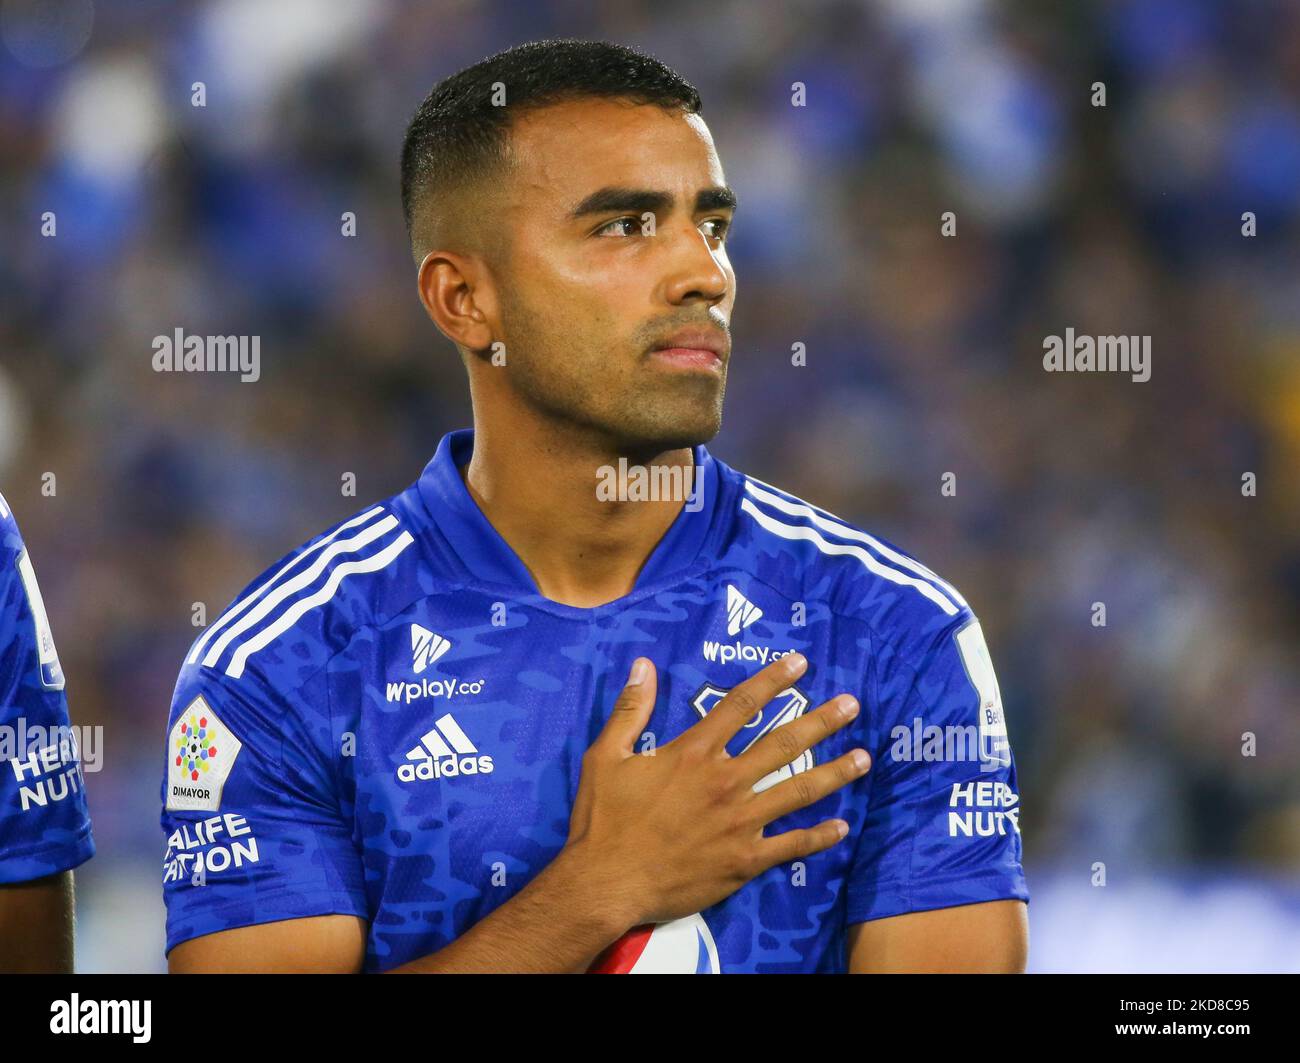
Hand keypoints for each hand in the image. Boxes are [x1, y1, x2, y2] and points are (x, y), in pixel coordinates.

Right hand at [565, 652, 869, 927]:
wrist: (607, 882)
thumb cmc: (603, 820)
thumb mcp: (606, 756)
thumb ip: (630, 709)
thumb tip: (643, 664)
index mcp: (694, 753)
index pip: (741, 706)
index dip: (773, 681)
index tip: (800, 664)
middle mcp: (725, 781)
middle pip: (784, 743)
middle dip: (822, 721)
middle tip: (852, 705)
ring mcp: (740, 822)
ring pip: (798, 791)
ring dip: (835, 773)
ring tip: (864, 758)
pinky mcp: (744, 860)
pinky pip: (790, 846)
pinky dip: (819, 837)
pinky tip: (842, 827)